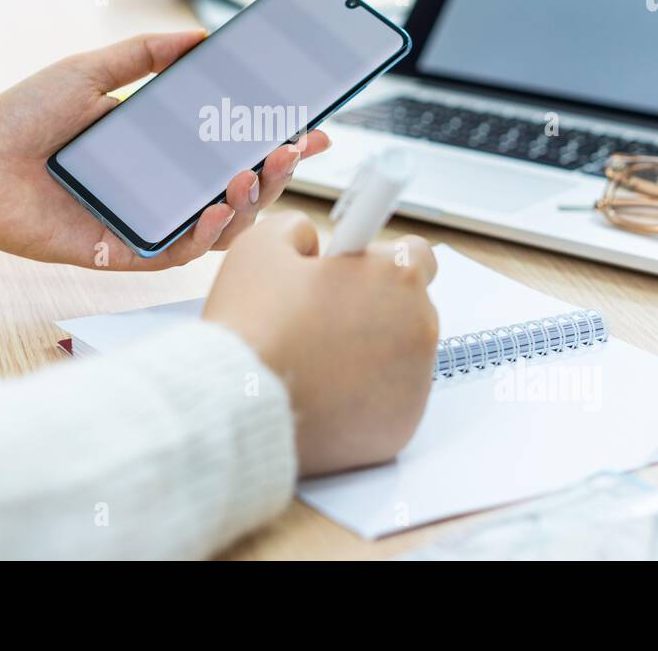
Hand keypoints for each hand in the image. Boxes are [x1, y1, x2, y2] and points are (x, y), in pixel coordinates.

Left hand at [0, 30, 329, 269]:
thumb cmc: (22, 118)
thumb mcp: (90, 71)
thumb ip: (145, 54)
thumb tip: (200, 38)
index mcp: (159, 150)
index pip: (231, 149)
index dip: (275, 142)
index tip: (309, 124)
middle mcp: (160, 189)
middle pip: (239, 191)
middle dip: (278, 172)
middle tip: (297, 145)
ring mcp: (146, 222)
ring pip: (221, 228)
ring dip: (250, 202)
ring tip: (257, 171)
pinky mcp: (123, 251)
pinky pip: (179, 252)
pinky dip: (206, 233)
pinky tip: (218, 207)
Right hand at [202, 212, 438, 475]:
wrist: (237, 406)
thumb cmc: (252, 325)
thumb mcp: (262, 247)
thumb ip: (297, 229)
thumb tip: (310, 242)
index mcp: (396, 276)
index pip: (416, 256)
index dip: (378, 264)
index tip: (353, 276)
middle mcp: (420, 328)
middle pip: (407, 310)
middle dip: (370, 311)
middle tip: (318, 322)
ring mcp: (414, 383)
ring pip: (398, 359)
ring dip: (367, 356)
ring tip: (312, 363)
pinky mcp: (400, 428)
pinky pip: (387, 404)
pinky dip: (361, 400)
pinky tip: (319, 395)